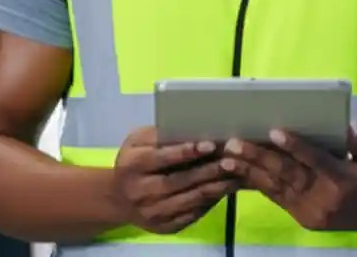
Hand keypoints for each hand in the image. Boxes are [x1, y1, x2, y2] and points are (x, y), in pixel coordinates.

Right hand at [111, 126, 237, 233]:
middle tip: (232, 160)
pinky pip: (192, 215)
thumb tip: (194, 129)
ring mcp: (152, 213)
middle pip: (179, 181)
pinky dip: (211, 202)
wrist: (118, 199)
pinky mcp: (164, 227)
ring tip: (237, 174)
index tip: (210, 144)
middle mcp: (140, 192)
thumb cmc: (133, 161)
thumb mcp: (137, 141)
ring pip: (190, 200)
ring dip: (216, 187)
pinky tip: (225, 190)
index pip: (161, 158)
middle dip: (208, 170)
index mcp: (132, 165)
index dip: (186, 151)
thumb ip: (160, 135)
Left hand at [220, 127, 356, 231]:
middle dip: (259, 157)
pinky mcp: (304, 219)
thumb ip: (356, 141)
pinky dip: (259, 185)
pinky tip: (240, 173)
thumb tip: (338, 124)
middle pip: (288, 175)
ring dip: (250, 172)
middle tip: (234, 143)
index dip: (295, 146)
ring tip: (227, 158)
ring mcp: (313, 213)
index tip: (274, 131)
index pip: (316, 160)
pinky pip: (278, 199)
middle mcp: (326, 199)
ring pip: (277, 188)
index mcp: (346, 181)